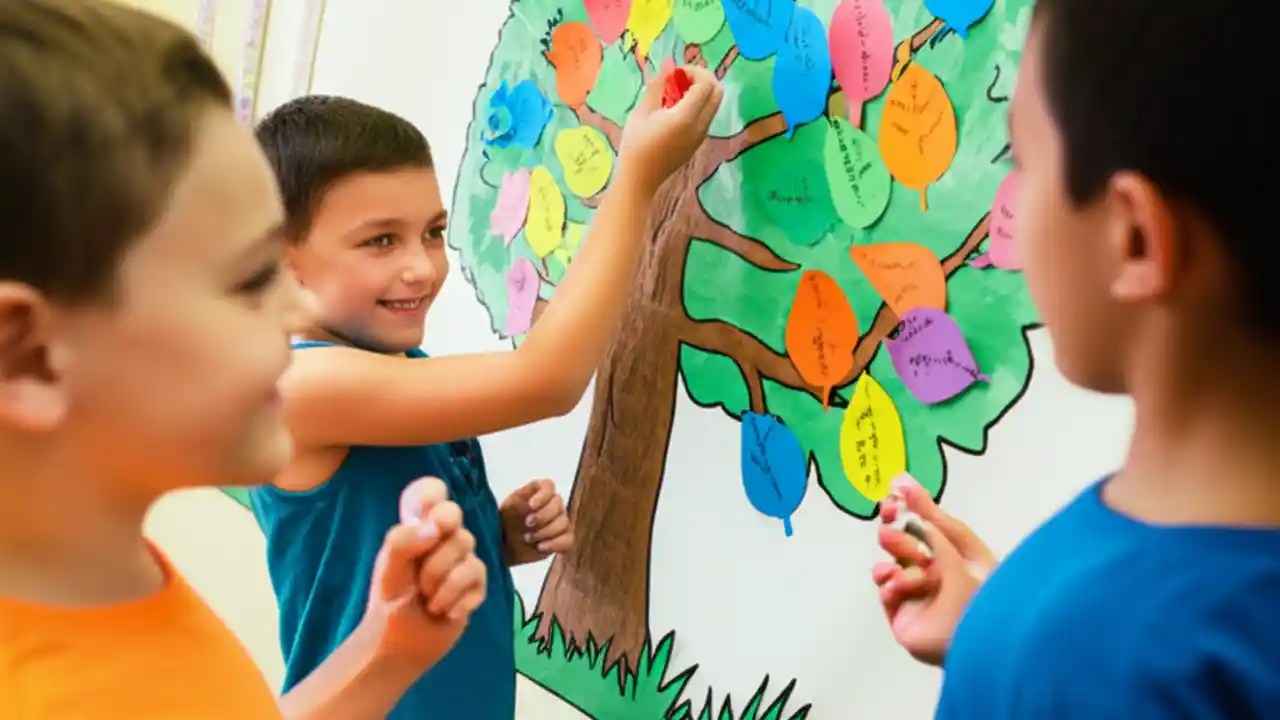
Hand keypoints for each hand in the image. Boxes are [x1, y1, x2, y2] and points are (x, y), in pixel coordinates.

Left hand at [364, 477, 486, 668]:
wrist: (402, 645)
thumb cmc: (391, 601)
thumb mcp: (388, 570)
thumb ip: (403, 541)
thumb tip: (436, 527)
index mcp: (417, 527)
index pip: (430, 491)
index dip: (432, 493)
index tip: (426, 514)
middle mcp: (442, 537)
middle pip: (454, 520)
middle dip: (435, 555)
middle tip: (420, 581)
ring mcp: (462, 559)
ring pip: (467, 552)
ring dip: (442, 583)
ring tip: (428, 601)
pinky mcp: (476, 584)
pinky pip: (478, 578)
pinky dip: (456, 599)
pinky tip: (444, 612)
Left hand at [500, 479, 573, 565]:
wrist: (502, 545)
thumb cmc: (503, 522)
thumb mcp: (504, 506)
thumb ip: (517, 499)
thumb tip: (525, 498)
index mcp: (537, 493)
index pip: (549, 486)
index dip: (543, 495)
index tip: (531, 506)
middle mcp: (551, 505)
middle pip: (558, 504)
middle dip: (544, 516)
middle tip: (528, 524)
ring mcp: (558, 522)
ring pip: (564, 523)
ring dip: (546, 532)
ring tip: (529, 538)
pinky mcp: (560, 540)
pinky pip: (568, 540)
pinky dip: (556, 544)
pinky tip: (541, 547)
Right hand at [615, 64, 723, 194]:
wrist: (641, 179)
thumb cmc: (635, 145)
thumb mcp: (641, 112)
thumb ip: (658, 88)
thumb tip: (669, 70)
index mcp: (685, 117)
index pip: (705, 83)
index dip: (694, 71)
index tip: (676, 72)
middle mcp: (700, 126)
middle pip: (718, 91)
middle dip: (703, 78)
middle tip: (682, 78)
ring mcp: (702, 135)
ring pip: (715, 103)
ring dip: (702, 90)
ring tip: (677, 92)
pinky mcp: (699, 141)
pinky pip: (707, 115)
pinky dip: (699, 104)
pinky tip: (676, 107)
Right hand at [871, 474, 996, 665]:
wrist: (979, 639)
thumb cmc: (981, 594)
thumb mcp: (956, 545)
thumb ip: (927, 515)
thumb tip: (902, 480)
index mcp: (958, 555)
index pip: (928, 525)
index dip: (911, 507)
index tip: (893, 490)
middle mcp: (937, 573)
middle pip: (905, 541)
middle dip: (897, 529)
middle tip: (891, 518)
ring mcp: (919, 595)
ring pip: (892, 563)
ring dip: (894, 554)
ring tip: (901, 559)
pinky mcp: (903, 615)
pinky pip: (887, 590)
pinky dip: (889, 583)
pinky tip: (898, 582)